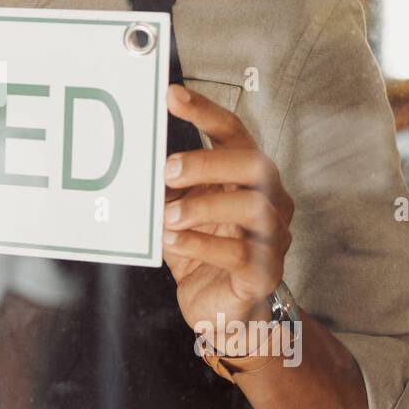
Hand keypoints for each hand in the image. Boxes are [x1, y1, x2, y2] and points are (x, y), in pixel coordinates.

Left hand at [161, 83, 293, 344]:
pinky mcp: (264, 273)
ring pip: (254, 208)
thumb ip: (167, 189)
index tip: (171, 95)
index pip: (234, 133)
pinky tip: (173, 242)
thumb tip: (136, 163)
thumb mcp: (179, 212)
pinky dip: (201, 244)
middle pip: (255, 165)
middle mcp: (270, 201)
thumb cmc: (203, 253)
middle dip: (208, 162)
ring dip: (203, 207)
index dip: (205, 112)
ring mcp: (273, 238)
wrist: (222, 313)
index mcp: (247, 178)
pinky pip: (241, 253)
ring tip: (167, 217)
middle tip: (167, 170)